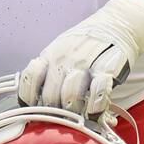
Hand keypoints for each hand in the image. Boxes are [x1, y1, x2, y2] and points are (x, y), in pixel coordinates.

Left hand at [18, 24, 140, 118]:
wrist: (116, 24)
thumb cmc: (86, 42)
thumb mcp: (60, 50)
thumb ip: (50, 72)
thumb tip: (37, 101)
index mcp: (50, 55)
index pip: (29, 78)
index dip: (28, 98)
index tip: (32, 110)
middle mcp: (64, 60)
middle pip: (49, 96)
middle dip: (54, 113)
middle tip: (62, 118)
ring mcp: (85, 64)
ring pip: (70, 97)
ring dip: (74, 113)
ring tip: (79, 116)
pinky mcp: (107, 68)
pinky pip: (98, 93)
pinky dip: (96, 107)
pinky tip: (96, 112)